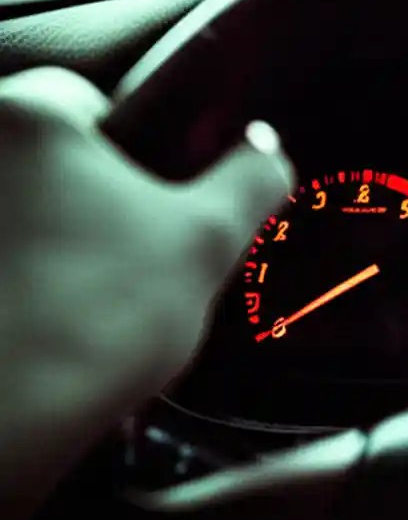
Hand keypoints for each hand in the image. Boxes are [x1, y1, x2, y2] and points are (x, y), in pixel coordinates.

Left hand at [0, 68, 291, 519]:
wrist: (6, 422)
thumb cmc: (96, 314)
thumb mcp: (206, 240)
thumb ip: (250, 182)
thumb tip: (269, 152)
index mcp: (27, 117)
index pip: (89, 97)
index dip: (137, 148)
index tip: (157, 198)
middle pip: (47, 156)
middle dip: (89, 197)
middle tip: (133, 252)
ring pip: (21, 214)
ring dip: (51, 240)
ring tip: (91, 298)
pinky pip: (6, 263)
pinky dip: (22, 283)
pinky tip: (51, 323)